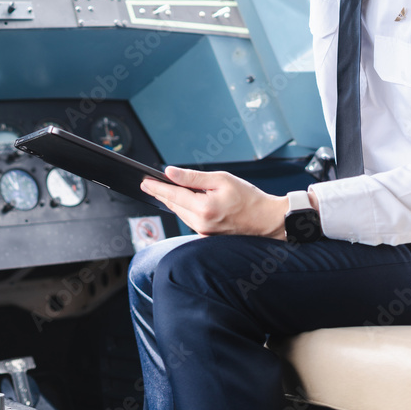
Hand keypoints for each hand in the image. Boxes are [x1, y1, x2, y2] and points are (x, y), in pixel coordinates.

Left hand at [141, 166, 288, 237]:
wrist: (267, 220)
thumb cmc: (248, 198)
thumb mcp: (221, 179)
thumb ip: (193, 177)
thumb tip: (170, 172)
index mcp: (204, 208)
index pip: (173, 196)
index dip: (156, 187)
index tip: (144, 182)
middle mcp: (201, 224)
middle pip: (174, 206)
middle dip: (161, 194)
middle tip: (148, 184)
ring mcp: (204, 233)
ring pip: (181, 214)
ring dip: (173, 202)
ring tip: (164, 189)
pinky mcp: (208, 236)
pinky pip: (190, 220)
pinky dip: (185, 210)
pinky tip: (183, 201)